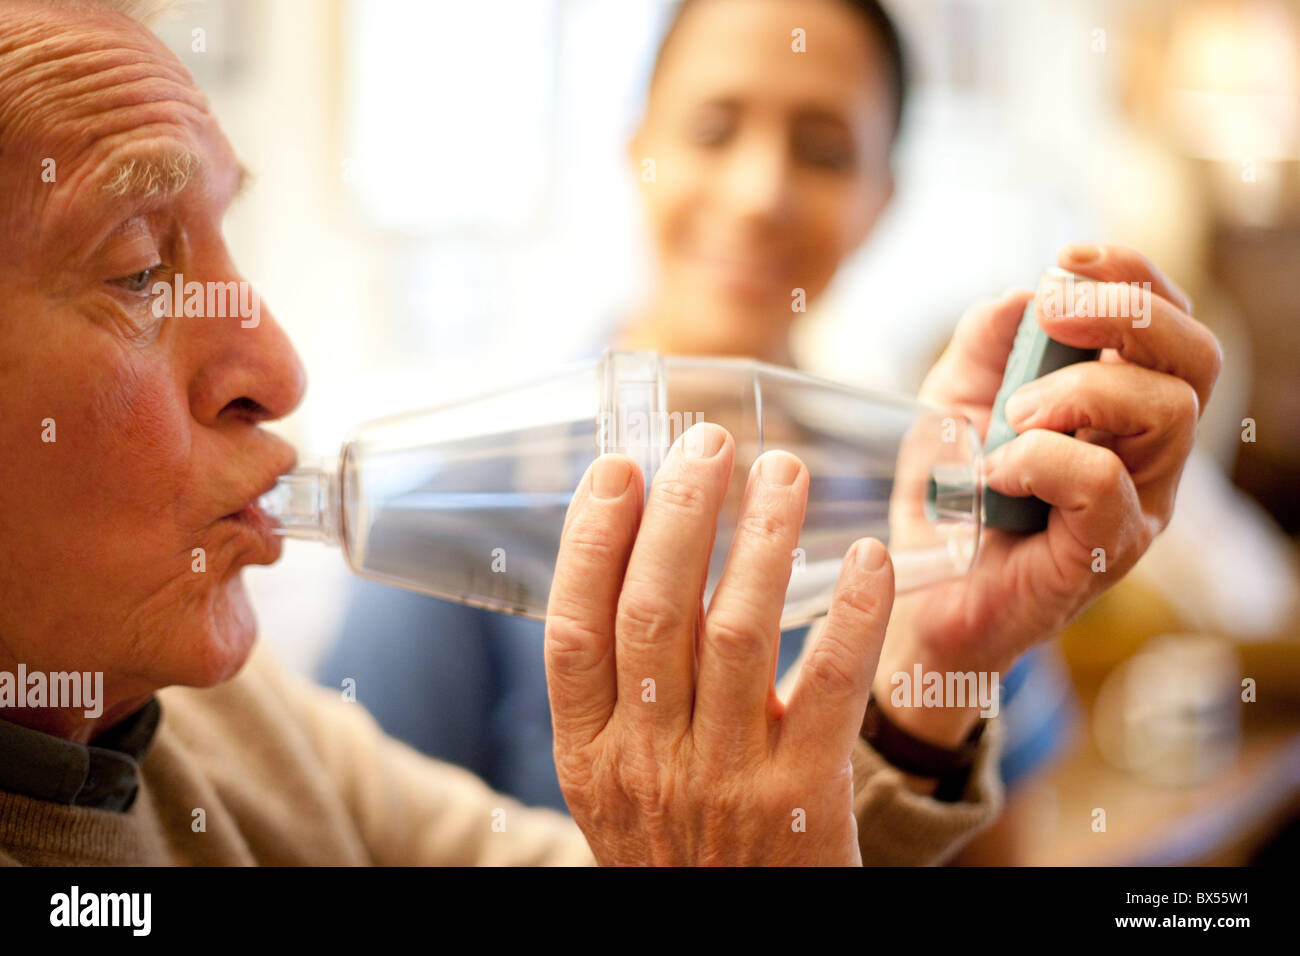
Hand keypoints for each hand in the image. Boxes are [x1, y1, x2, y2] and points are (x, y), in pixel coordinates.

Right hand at [544, 422, 894, 864]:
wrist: (725, 942)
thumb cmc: (673, 841)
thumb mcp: (615, 778)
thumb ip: (617, 689)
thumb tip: (633, 550)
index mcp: (587, 752)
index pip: (573, 629)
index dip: (591, 541)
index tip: (619, 467)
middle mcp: (646, 763)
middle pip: (654, 614)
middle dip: (681, 514)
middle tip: (709, 441)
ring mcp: (725, 781)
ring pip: (738, 634)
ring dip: (760, 540)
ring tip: (780, 471)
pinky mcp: (804, 799)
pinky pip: (829, 686)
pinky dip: (849, 614)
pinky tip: (865, 558)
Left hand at [877, 243, 1221, 747]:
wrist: (920, 591)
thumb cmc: (950, 496)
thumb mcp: (952, 400)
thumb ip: (985, 345)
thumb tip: (1024, 294)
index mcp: (1122, 406)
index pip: (1170, 324)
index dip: (1134, 276)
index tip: (1068, 258)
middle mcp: (1147, 453)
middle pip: (1196, 358)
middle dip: (1129, 312)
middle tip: (1055, 311)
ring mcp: (1137, 504)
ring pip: (1167, 411)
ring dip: (1081, 390)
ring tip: (1013, 415)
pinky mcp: (1106, 552)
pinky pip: (1104, 482)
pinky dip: (1043, 457)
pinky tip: (995, 470)